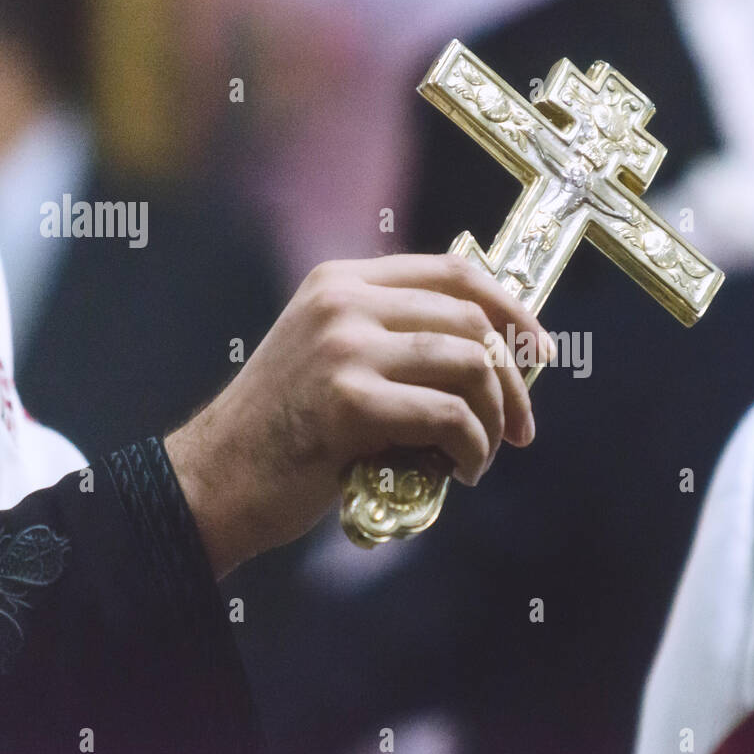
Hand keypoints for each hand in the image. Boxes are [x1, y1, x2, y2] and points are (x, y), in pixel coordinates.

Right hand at [165, 254, 553, 576]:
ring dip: (493, 419)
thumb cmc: (285, 433)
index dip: (511, 309)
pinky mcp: (348, 401)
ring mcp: (344, 347)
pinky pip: (449, 416)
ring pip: (469, 365)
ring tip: (480, 457)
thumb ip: (396, 341)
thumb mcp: (333, 359)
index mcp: (343, 282)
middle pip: (472, 320)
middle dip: (512, 381)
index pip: (454, 272)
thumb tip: (494, 356)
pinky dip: (471, 449)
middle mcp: (344, 302)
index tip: (539, 351)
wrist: (215, 481)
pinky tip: (460, 472)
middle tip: (519, 429)